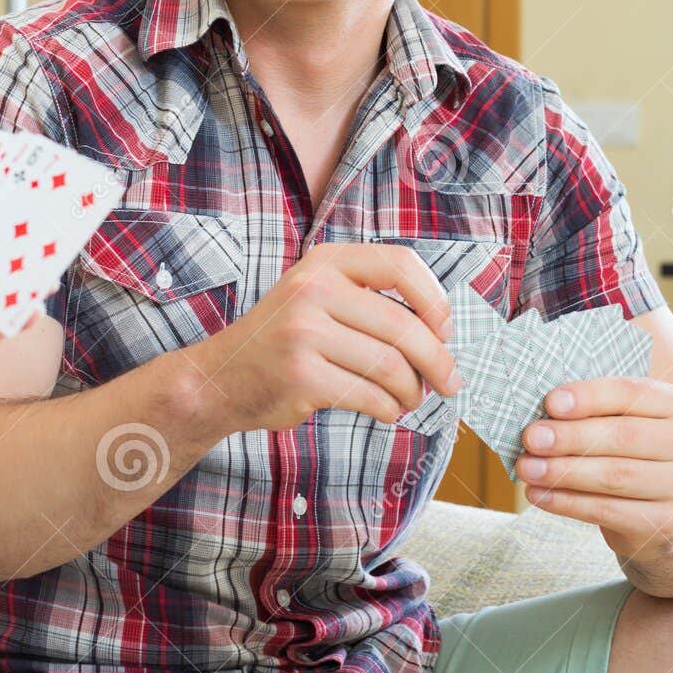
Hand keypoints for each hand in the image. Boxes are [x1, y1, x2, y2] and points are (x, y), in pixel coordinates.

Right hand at [190, 242, 458, 432]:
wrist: (223, 378)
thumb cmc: (286, 340)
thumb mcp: (318, 296)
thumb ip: (370, 299)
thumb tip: (442, 332)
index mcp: (325, 263)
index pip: (400, 264)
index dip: (435, 299)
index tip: (445, 330)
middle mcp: (312, 290)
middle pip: (404, 326)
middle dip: (437, 361)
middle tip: (450, 382)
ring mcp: (304, 333)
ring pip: (390, 366)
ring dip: (412, 391)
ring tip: (410, 399)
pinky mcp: (302, 377)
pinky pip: (370, 396)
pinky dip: (389, 409)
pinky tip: (387, 410)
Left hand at [515, 377, 672, 564]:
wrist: (671, 512)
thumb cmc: (635, 455)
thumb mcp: (628, 422)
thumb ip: (596, 411)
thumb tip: (541, 412)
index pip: (632, 393)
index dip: (589, 397)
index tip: (551, 403)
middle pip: (623, 435)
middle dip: (570, 437)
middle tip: (530, 438)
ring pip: (614, 475)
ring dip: (563, 471)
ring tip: (526, 468)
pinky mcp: (665, 522)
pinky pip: (608, 511)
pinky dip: (567, 503)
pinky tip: (539, 495)